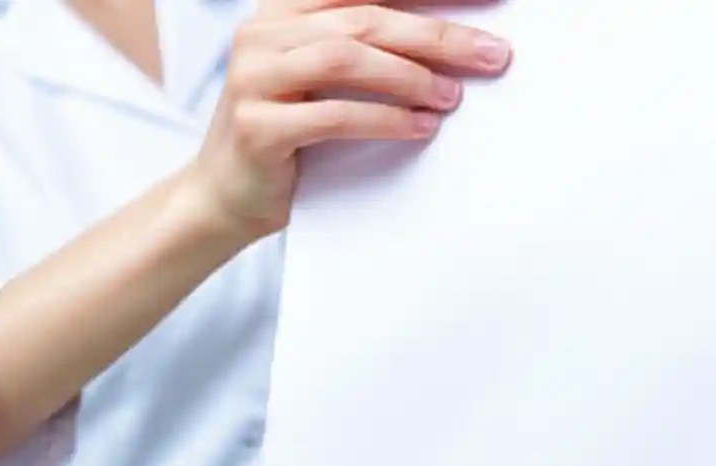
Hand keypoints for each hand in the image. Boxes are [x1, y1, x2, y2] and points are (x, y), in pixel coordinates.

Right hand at [186, 0, 512, 245]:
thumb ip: (367, 51)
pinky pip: (331, 115)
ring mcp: (253, 77)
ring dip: (409, 75)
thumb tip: (455, 47)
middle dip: (436, 36)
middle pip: (363, 19)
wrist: (224, 196)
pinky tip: (421, 127)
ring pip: (344, 57)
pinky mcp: (256, 126)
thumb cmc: (288, 136)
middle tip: (491, 54)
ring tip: (453, 95)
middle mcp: (262, 33)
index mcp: (283, 11)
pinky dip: (384, 119)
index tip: (488, 1)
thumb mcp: (322, 79)